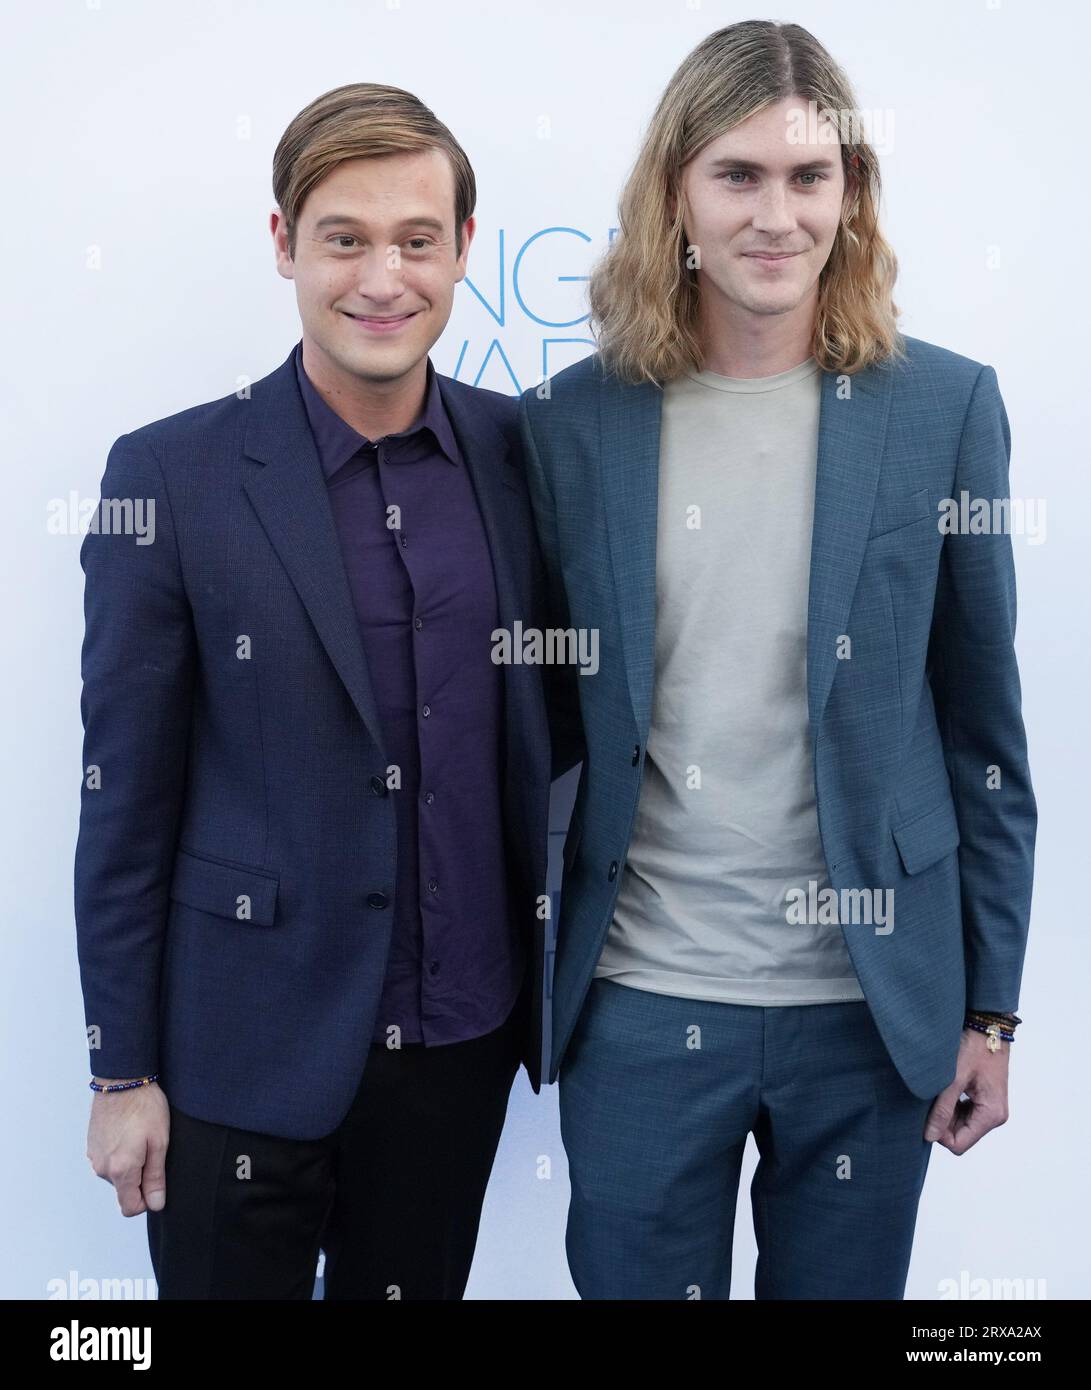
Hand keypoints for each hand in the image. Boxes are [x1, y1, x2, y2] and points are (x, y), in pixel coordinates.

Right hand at [87, 1080, 169, 1215]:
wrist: (122, 1079)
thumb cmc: (145, 1108)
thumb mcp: (159, 1142)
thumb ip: (156, 1177)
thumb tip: (156, 1204)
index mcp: (121, 1170)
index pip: (130, 1208)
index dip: (147, 1200)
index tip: (157, 1180)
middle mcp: (102, 1168)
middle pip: (124, 1190)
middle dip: (140, 1178)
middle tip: (153, 1149)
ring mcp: (94, 1157)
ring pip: (116, 1174)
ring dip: (130, 1164)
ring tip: (141, 1136)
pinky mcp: (91, 1145)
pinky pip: (108, 1160)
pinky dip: (119, 1153)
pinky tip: (129, 1132)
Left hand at [924, 1029, 1009, 1153]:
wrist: (987, 1026)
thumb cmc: (974, 1048)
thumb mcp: (954, 1079)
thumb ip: (942, 1109)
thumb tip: (929, 1136)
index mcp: (991, 1114)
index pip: (959, 1144)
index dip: (939, 1134)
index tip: (928, 1112)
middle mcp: (995, 1115)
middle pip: (960, 1135)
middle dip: (942, 1121)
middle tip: (932, 1096)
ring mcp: (991, 1107)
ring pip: (961, 1125)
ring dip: (947, 1111)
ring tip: (940, 1088)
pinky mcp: (986, 1099)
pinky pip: (965, 1113)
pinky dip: (952, 1104)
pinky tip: (947, 1086)